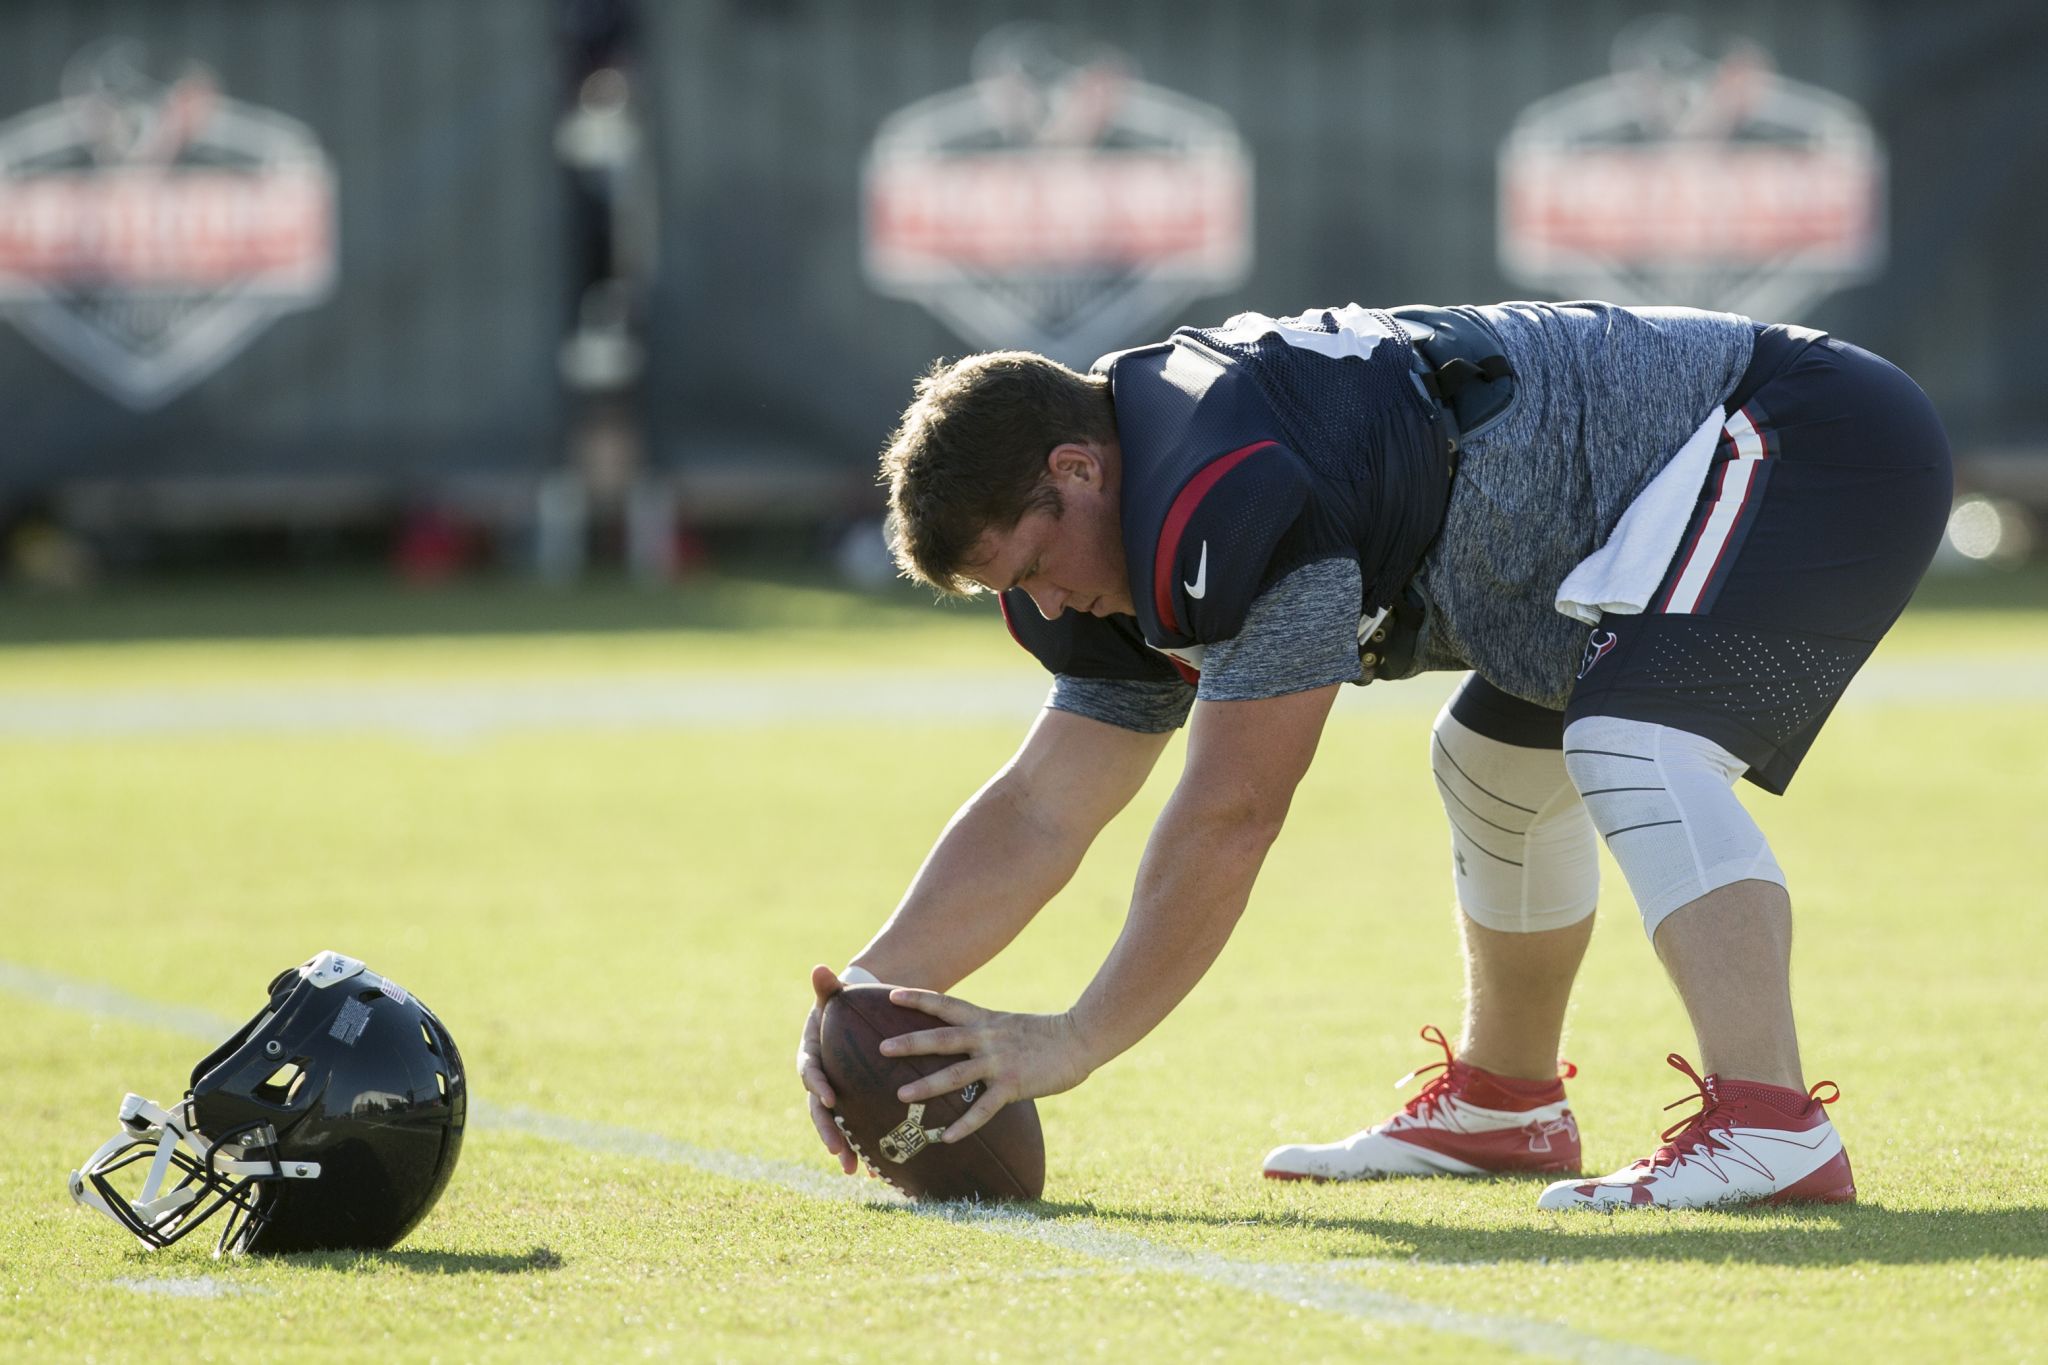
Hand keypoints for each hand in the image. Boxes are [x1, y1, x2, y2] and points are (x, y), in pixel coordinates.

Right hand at [797, 964, 858, 1174]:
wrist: (857, 1020)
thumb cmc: (846, 1006)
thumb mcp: (837, 996)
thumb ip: (827, 987)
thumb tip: (820, 967)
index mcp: (812, 1057)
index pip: (810, 1073)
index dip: (817, 1085)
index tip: (829, 1096)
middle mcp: (820, 1082)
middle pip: (820, 1110)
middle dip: (828, 1132)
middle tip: (838, 1150)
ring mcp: (836, 1097)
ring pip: (837, 1126)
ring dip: (845, 1149)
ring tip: (856, 1170)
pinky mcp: (853, 1107)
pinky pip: (858, 1129)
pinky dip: (867, 1149)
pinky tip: (879, 1171)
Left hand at [881, 987, 1092, 1142]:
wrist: (1079, 1039)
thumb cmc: (1045, 1035)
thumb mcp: (1009, 1025)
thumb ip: (985, 1032)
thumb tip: (964, 1043)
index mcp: (985, 1020)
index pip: (945, 1004)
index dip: (918, 999)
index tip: (890, 996)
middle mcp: (987, 1038)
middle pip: (941, 1039)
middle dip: (910, 1043)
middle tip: (880, 1047)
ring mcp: (999, 1062)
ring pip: (955, 1074)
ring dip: (926, 1086)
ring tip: (900, 1096)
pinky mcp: (1013, 1085)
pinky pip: (984, 1108)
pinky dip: (965, 1124)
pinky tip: (947, 1138)